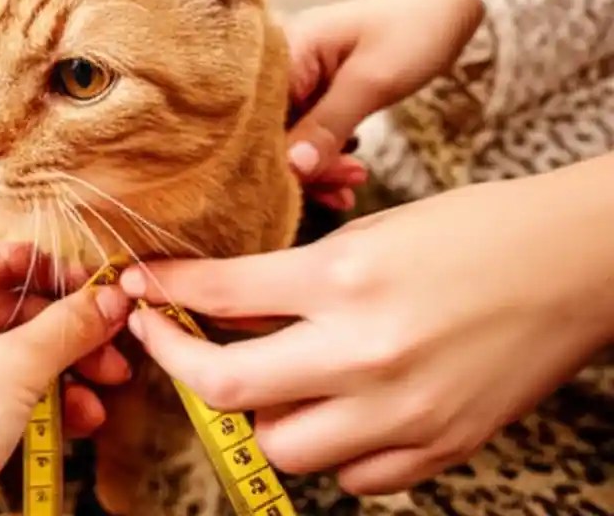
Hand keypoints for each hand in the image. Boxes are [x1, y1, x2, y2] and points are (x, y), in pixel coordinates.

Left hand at [0, 243, 132, 490]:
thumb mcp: (12, 366)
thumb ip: (67, 326)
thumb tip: (112, 297)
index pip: (0, 262)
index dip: (56, 275)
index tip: (101, 293)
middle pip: (15, 313)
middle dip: (72, 336)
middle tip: (116, 351)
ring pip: (17, 355)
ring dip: (67, 372)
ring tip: (107, 389)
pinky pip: (6, 390)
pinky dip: (45, 400)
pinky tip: (82, 418)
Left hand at [121, 164, 613, 493]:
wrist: (575, 266)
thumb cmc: (476, 233)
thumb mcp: (369, 233)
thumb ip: (291, 280)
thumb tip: (219, 309)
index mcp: (347, 277)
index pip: (219, 294)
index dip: (162, 292)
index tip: (139, 290)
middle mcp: (367, 351)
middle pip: (228, 386)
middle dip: (177, 363)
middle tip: (163, 340)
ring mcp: (404, 411)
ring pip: (282, 447)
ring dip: (261, 414)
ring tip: (273, 377)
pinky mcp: (440, 448)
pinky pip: (351, 476)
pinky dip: (331, 449)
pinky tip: (338, 410)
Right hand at [284, 0, 484, 207]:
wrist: (449, 7)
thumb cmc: (412, 31)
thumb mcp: (372, 82)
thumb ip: (328, 126)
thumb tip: (292, 170)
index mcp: (286, 50)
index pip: (261, 115)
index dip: (279, 154)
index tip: (316, 181)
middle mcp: (282, 64)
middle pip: (274, 129)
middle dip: (308, 165)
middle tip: (352, 180)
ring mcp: (300, 79)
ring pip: (292, 137)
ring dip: (322, 165)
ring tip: (357, 178)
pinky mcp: (317, 92)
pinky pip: (309, 132)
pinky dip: (328, 156)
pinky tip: (351, 172)